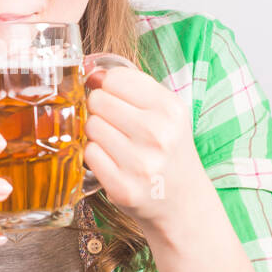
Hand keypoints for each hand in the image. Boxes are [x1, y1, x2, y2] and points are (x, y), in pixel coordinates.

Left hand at [81, 62, 207, 232]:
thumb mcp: (166, 112)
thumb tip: (91, 70)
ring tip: (116, 143)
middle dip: (101, 109)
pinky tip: (112, 160)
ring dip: (97, 133)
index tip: (115, 98)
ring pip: (91, 126)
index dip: (109, 86)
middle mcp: (158, 134)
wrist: (183, 201)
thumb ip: (131, 85)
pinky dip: (95, 155)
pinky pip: (89, 154)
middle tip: (116, 124)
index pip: (116, 78)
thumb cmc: (168, 150)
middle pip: (98, 100)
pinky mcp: (122, 187)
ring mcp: (140, 163)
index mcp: (171, 109)